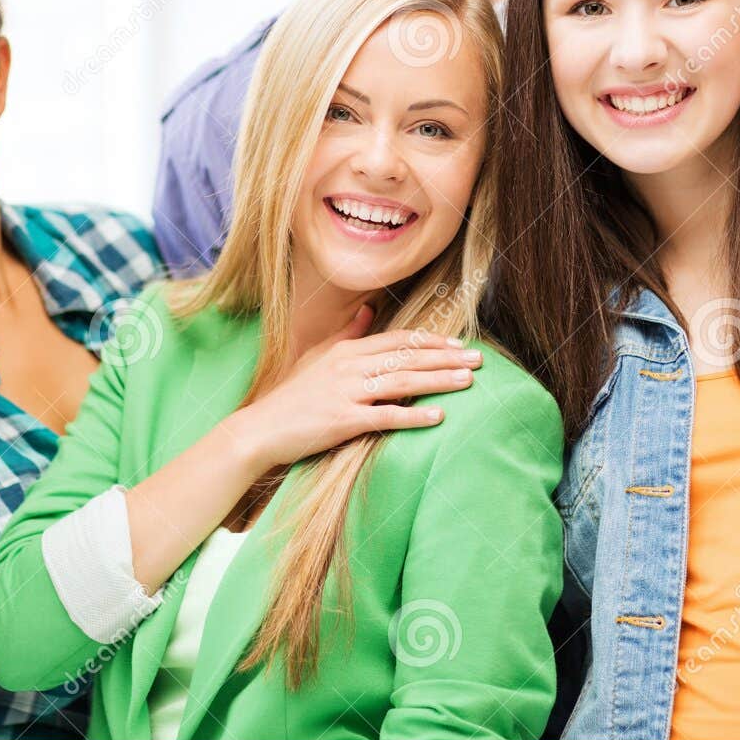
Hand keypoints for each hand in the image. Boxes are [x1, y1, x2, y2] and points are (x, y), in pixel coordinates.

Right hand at [225, 304, 482, 473]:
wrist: (261, 428)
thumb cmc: (293, 396)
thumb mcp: (318, 357)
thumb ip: (347, 334)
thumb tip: (368, 310)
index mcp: (346, 350)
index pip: (398, 341)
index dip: (431, 342)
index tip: (459, 344)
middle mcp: (349, 366)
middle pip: (407, 358)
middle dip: (446, 358)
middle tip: (478, 359)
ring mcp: (346, 393)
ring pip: (403, 382)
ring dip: (439, 381)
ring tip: (468, 382)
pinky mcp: (343, 420)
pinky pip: (386, 416)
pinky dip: (414, 416)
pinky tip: (438, 416)